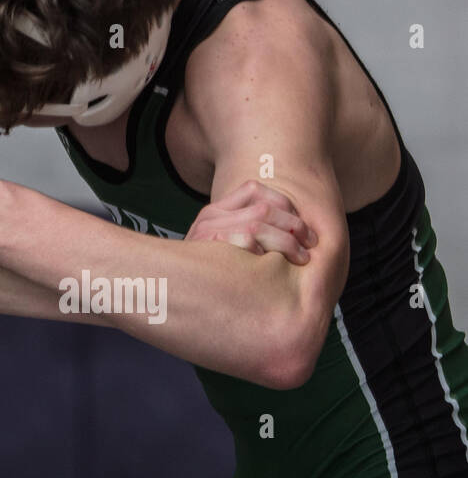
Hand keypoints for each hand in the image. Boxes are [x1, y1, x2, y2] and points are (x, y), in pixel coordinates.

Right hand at [185, 179, 317, 263]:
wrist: (167, 288)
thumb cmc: (205, 274)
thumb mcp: (219, 247)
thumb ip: (243, 233)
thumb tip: (291, 232)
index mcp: (214, 210)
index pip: (254, 189)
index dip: (284, 204)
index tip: (300, 226)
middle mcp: (209, 216)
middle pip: (263, 208)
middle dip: (294, 226)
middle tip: (310, 244)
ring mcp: (207, 231)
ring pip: (258, 223)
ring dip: (287, 242)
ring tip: (301, 259)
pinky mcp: (210, 247)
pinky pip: (247, 241)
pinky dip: (266, 253)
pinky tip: (274, 268)